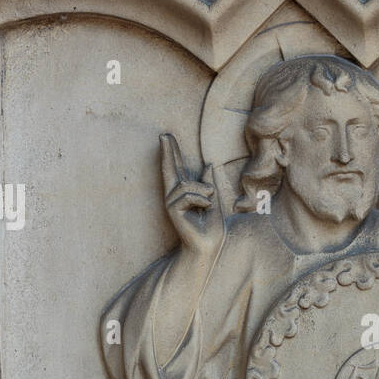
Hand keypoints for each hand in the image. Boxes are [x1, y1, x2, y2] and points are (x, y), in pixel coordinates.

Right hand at [160, 134, 223, 260]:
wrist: (210, 244)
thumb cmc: (212, 226)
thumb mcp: (214, 199)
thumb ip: (209, 183)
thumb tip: (208, 165)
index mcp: (185, 192)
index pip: (177, 169)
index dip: (171, 152)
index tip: (165, 136)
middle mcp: (175, 195)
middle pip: (170, 168)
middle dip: (168, 151)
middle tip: (164, 134)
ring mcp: (172, 202)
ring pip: (187, 185)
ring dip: (204, 192)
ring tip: (209, 204)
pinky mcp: (173, 209)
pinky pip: (188, 195)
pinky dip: (202, 200)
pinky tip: (205, 208)